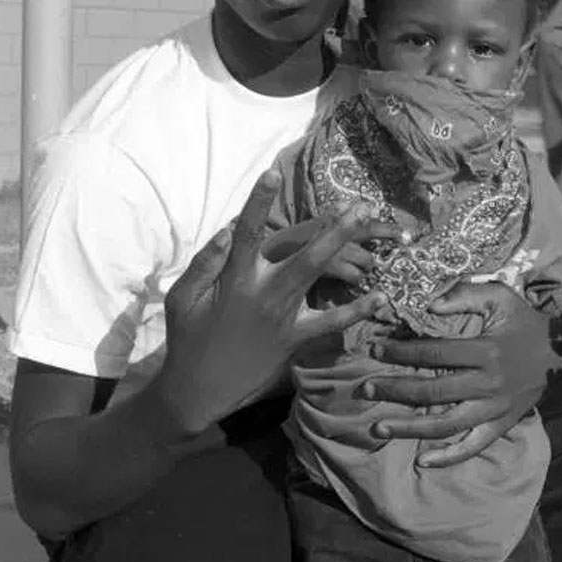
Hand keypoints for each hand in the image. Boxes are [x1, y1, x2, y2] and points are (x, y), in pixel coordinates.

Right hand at [154, 172, 385, 440]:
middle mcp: (262, 292)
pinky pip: (329, 323)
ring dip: (348, 253)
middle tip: (360, 206)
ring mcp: (282, 316)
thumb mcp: (181, 298)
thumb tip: (227, 230)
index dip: (258, 202)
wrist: (199, 389)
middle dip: (334, 227)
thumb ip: (204, 263)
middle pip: (303, 251)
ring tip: (373, 236)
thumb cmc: (188, 338)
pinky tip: (380, 298)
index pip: (247, 232)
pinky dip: (355, 311)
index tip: (272, 172)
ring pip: (319, 277)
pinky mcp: (294, 339)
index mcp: (232, 279)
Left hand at [359, 282, 555, 467]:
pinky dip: (449, 457)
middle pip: (432, 391)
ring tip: (378, 427)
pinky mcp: (502, 424)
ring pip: (446, 425)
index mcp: (486, 350)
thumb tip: (428, 305)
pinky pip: (474, 445)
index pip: (433, 353)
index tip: (375, 349)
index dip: (401, 352)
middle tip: (364, 388)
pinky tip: (422, 460)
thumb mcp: (500, 297)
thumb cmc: (523, 321)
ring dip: (409, 428)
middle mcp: (489, 383)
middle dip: (394, 390)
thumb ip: (465, 296)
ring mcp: (495, 408)